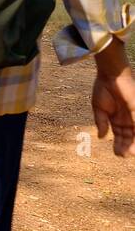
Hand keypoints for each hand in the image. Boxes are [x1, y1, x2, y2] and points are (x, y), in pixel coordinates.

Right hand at [93, 40, 134, 156]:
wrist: (110, 75)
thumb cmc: (103, 88)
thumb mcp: (98, 108)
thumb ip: (101, 122)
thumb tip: (101, 137)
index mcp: (117, 119)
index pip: (120, 136)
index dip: (119, 145)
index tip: (117, 153)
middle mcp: (127, 119)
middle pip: (129, 137)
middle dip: (127, 147)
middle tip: (122, 155)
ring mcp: (133, 115)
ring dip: (133, 144)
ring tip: (129, 152)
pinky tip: (133, 142)